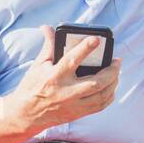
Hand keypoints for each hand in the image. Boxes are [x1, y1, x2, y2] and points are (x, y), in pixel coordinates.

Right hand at [4, 26, 120, 134]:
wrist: (26, 114)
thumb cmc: (32, 87)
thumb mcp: (38, 65)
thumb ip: (48, 46)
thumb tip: (48, 28)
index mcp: (54, 77)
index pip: (72, 60)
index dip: (85, 48)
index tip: (97, 39)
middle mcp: (66, 92)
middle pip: (96, 82)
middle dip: (111, 71)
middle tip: (116, 61)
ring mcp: (73, 105)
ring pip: (102, 95)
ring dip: (113, 83)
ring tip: (115, 72)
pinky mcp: (78, 114)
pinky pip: (100, 106)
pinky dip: (109, 95)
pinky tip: (110, 87)